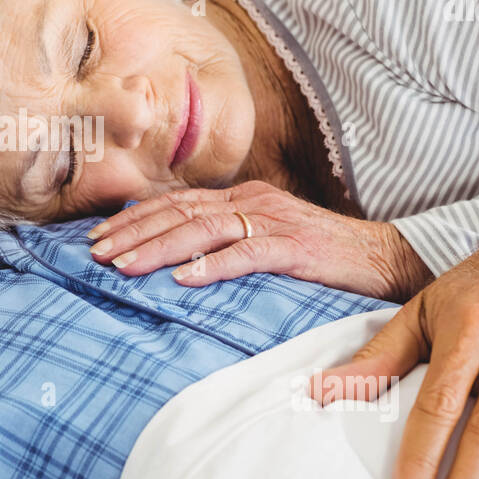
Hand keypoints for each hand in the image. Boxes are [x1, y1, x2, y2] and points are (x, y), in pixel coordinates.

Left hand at [86, 180, 430, 300]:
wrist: (384, 258)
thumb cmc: (321, 256)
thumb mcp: (265, 240)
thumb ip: (226, 243)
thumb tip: (177, 262)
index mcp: (241, 198)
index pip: (175, 202)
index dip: (133, 218)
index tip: (97, 236)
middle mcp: (251, 202)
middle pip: (179, 212)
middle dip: (132, 232)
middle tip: (94, 254)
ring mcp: (273, 221)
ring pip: (204, 229)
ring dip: (159, 248)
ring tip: (124, 267)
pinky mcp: (295, 247)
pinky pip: (248, 254)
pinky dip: (213, 266)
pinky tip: (185, 280)